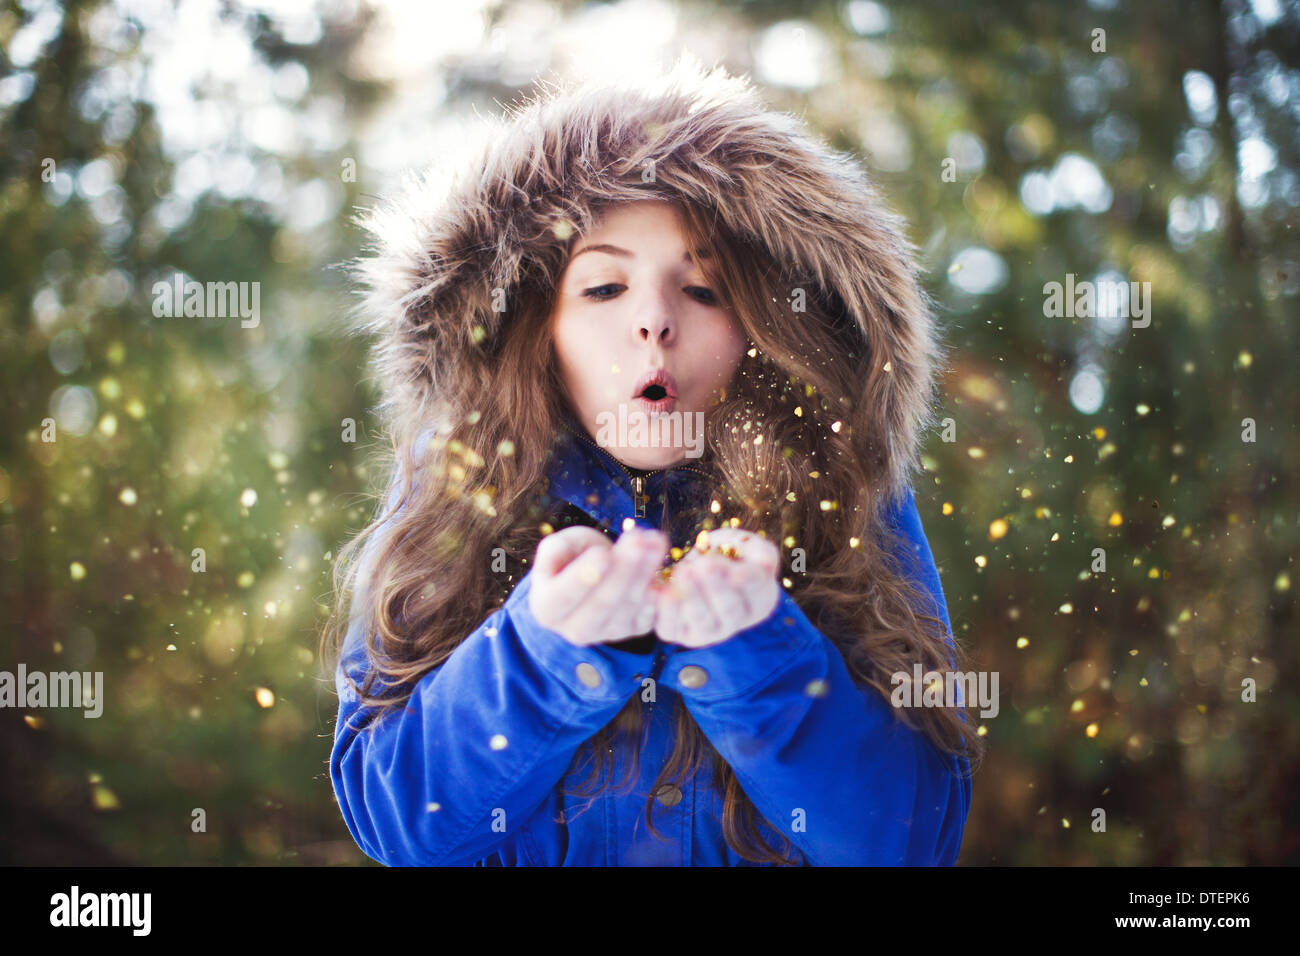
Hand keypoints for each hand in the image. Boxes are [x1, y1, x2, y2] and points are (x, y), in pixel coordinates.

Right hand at [528, 524, 668, 646]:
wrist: (593, 576)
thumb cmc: (572, 558)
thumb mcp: (558, 546)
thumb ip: (558, 549)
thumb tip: (590, 556)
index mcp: (547, 608)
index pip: (563, 596)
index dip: (583, 577)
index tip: (602, 555)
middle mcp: (574, 629)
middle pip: (602, 603)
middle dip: (623, 569)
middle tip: (639, 541)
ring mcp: (606, 633)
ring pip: (629, 605)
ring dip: (646, 571)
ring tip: (656, 541)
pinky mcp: (633, 630)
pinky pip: (649, 613)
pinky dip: (660, 589)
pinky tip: (667, 564)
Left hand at [651, 528, 781, 648]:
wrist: (700, 570)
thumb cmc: (728, 555)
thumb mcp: (745, 545)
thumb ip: (754, 548)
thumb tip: (760, 557)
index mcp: (759, 599)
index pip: (756, 590)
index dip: (744, 578)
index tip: (731, 565)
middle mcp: (736, 622)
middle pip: (729, 611)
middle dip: (715, 588)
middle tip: (702, 566)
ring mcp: (708, 632)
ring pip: (702, 623)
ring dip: (691, 598)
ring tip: (682, 573)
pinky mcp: (679, 633)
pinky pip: (671, 627)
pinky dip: (664, 611)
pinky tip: (660, 591)